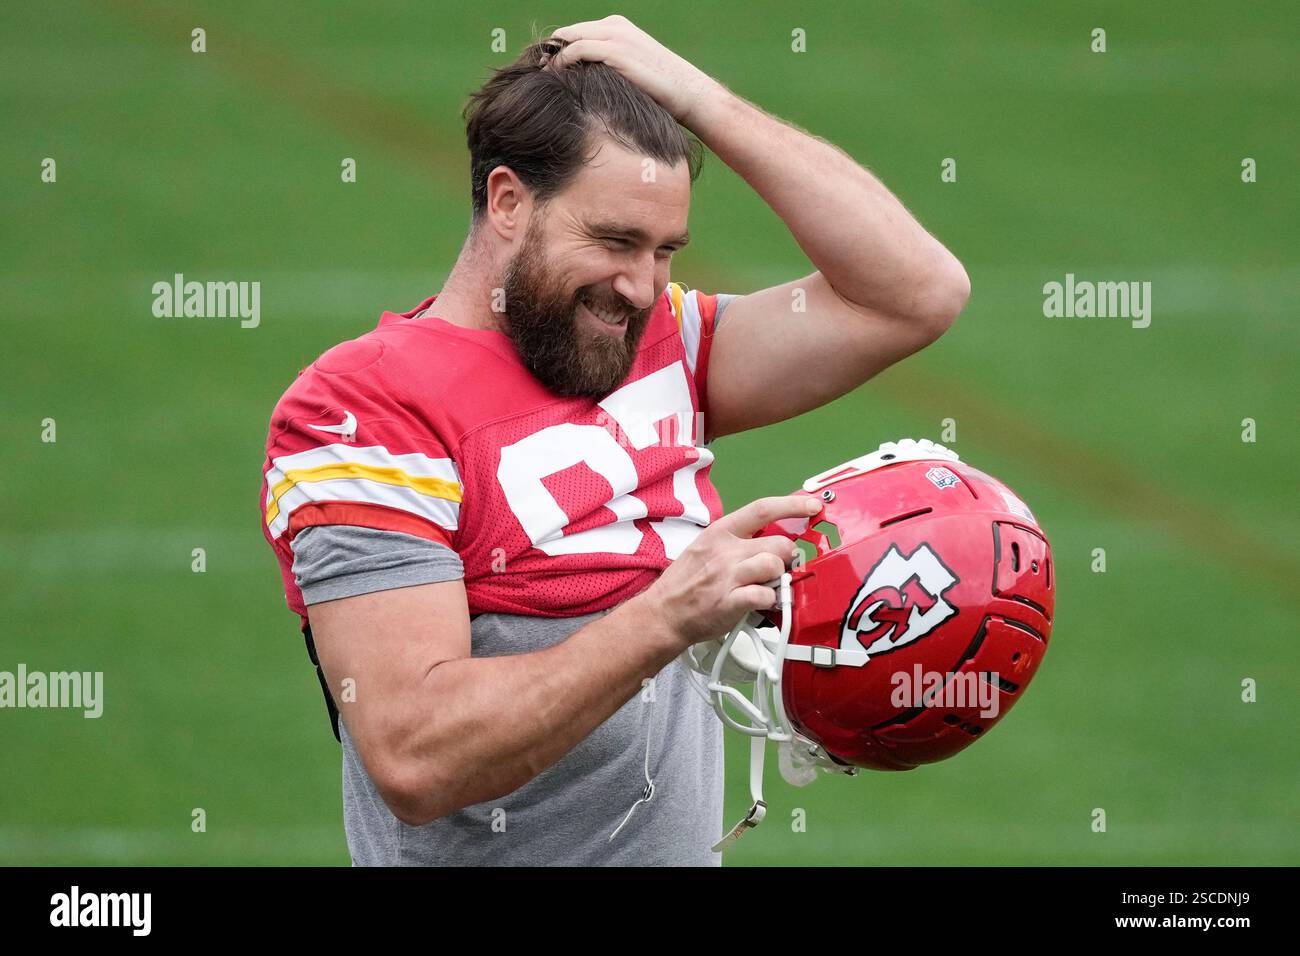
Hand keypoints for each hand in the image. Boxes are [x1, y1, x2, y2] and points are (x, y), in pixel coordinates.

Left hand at [540, 15, 719, 127]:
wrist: (688, 93)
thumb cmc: (661, 91)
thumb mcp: (632, 71)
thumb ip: (609, 68)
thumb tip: (585, 85)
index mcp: (617, 27)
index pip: (576, 31)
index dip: (557, 49)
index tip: (544, 69)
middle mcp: (615, 26)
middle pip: (568, 32)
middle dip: (550, 51)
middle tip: (536, 73)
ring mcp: (616, 37)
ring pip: (570, 38)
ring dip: (553, 58)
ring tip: (542, 78)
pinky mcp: (617, 52)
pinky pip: (578, 50)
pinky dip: (564, 62)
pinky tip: (557, 79)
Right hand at [640, 494, 821, 646]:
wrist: (663, 614)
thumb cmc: (687, 582)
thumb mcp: (706, 548)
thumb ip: (738, 542)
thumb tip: (773, 539)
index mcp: (720, 532)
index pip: (762, 509)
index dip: (793, 506)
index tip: (813, 506)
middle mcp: (725, 550)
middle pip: (778, 543)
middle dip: (786, 557)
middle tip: (777, 569)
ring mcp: (728, 576)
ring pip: (775, 566)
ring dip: (778, 579)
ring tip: (765, 586)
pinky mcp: (731, 602)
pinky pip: (766, 595)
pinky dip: (769, 601)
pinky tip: (759, 603)